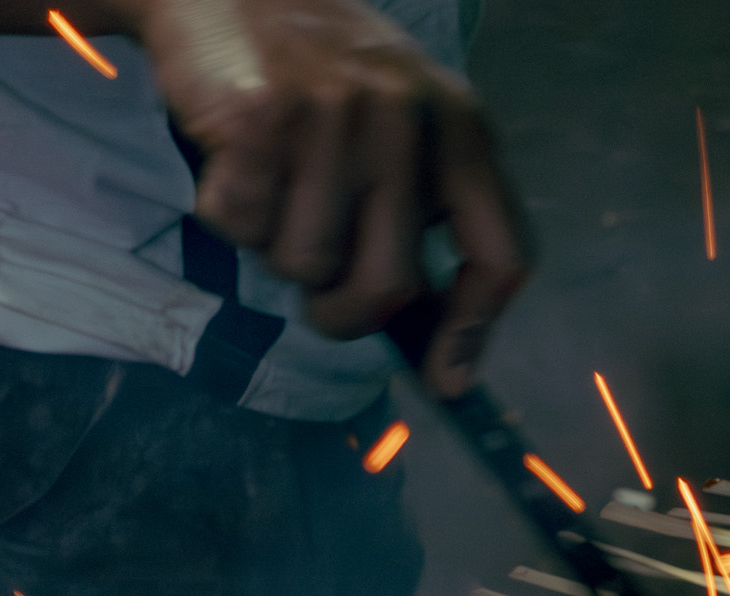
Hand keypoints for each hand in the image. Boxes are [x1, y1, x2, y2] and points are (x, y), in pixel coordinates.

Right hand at [123, 0, 528, 394]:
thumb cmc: (324, 77)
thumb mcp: (405, 128)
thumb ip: (427, 219)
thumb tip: (442, 358)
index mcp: (463, 130)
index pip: (500, 256)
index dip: (472, 332)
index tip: (448, 383)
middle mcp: (408, 120)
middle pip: (390, 287)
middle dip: (346, 315)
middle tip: (322, 298)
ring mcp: (334, 116)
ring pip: (305, 265)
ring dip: (278, 253)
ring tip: (277, 192)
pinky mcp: (259, 118)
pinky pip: (241, 227)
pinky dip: (228, 216)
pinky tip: (237, 164)